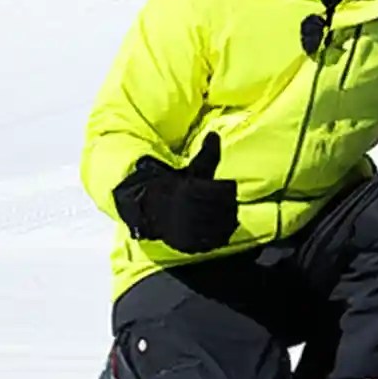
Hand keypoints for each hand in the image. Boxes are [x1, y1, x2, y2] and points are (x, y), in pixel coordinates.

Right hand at [112, 133, 238, 252]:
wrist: (148, 207)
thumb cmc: (175, 184)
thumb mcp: (192, 168)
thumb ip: (207, 153)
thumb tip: (215, 134)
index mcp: (194, 191)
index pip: (225, 192)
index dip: (229, 190)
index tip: (228, 188)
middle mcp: (193, 212)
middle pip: (226, 210)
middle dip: (229, 206)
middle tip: (229, 203)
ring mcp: (191, 230)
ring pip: (221, 227)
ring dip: (226, 221)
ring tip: (225, 215)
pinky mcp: (190, 244)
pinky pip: (212, 243)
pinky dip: (219, 236)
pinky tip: (220, 230)